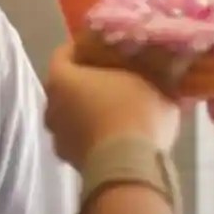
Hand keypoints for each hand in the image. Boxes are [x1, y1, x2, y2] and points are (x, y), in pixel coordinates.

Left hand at [43, 42, 181, 170]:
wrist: (130, 167)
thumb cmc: (133, 112)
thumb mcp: (150, 81)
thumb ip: (148, 70)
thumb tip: (162, 66)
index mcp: (60, 78)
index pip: (65, 53)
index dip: (84, 47)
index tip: (104, 46)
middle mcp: (51, 107)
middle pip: (67, 86)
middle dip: (88, 80)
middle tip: (115, 75)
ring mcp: (58, 138)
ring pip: (73, 115)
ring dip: (90, 110)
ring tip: (120, 106)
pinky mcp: (71, 163)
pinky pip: (83, 138)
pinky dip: (95, 133)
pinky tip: (119, 133)